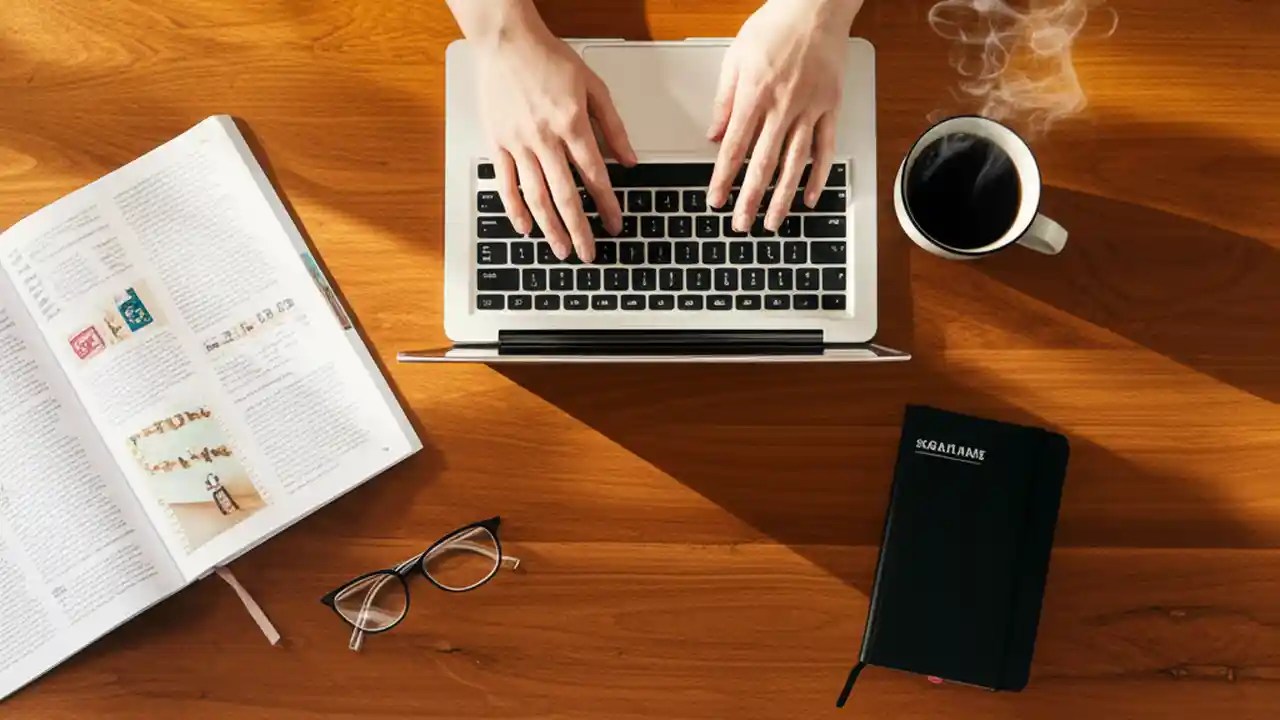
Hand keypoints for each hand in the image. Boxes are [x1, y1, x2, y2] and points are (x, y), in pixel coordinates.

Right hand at [474, 25, 635, 261]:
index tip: (615, 225)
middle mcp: (544, 138)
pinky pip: (506, 183)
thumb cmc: (549, 60)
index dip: (607, 205)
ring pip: (535, 195)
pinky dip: (514, 208)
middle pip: (565, 195)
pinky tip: (525, 227)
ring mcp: (518, 143)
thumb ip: (613, 127)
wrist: (507, 41)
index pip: (594, 176)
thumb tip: (630, 160)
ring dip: (550, 227)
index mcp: (572, 124)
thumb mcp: (594, 88)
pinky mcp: (497, 142)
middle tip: (589, 253)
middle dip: (580, 229)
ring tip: (561, 249)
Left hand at [707, 0, 861, 232]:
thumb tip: (714, 135)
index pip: (734, 148)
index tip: (715, 200)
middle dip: (750, 198)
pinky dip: (819, 176)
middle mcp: (783, 106)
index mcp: (755, 95)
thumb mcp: (735, 58)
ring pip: (795, 163)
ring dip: (783, 197)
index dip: (723, 178)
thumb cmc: (775, 26)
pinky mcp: (831, 107)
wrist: (816, 5)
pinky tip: (810, 197)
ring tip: (773, 222)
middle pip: (763, 163)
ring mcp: (810, 109)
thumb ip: (724, 101)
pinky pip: (826, 148)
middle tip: (741, 224)